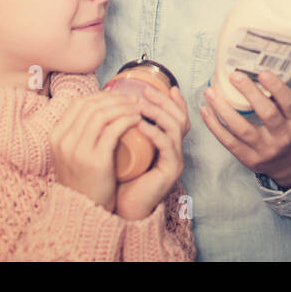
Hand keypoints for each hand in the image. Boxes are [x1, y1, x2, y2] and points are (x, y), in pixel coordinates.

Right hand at [50, 91, 141, 211]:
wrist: (85, 209)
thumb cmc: (84, 179)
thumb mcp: (72, 153)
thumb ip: (79, 132)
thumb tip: (100, 105)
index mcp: (56, 136)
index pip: (79, 104)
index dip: (101, 96)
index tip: (119, 96)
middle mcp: (64, 141)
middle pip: (91, 106)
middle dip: (115, 98)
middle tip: (134, 99)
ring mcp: (78, 150)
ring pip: (102, 114)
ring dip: (124, 107)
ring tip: (138, 108)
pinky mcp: (95, 160)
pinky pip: (114, 130)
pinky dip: (127, 120)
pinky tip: (137, 120)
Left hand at [114, 85, 189, 220]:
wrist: (121, 206)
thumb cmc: (120, 177)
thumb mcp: (122, 146)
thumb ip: (124, 127)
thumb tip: (111, 102)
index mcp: (165, 142)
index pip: (175, 114)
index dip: (169, 99)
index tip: (156, 85)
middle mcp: (174, 148)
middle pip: (179, 116)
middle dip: (163, 100)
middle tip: (146, 90)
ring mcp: (175, 158)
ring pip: (175, 127)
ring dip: (158, 112)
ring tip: (140, 105)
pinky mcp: (171, 169)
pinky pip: (167, 145)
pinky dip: (154, 132)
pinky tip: (139, 125)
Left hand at [200, 70, 290, 188]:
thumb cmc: (290, 131)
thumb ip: (279, 98)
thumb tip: (255, 71)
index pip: (289, 103)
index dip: (276, 87)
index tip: (262, 72)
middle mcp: (282, 137)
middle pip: (267, 114)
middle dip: (250, 93)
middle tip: (234, 76)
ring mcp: (265, 150)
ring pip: (242, 129)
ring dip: (224, 109)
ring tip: (210, 92)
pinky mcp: (249, 159)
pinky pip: (229, 142)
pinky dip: (215, 126)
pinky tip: (206, 111)